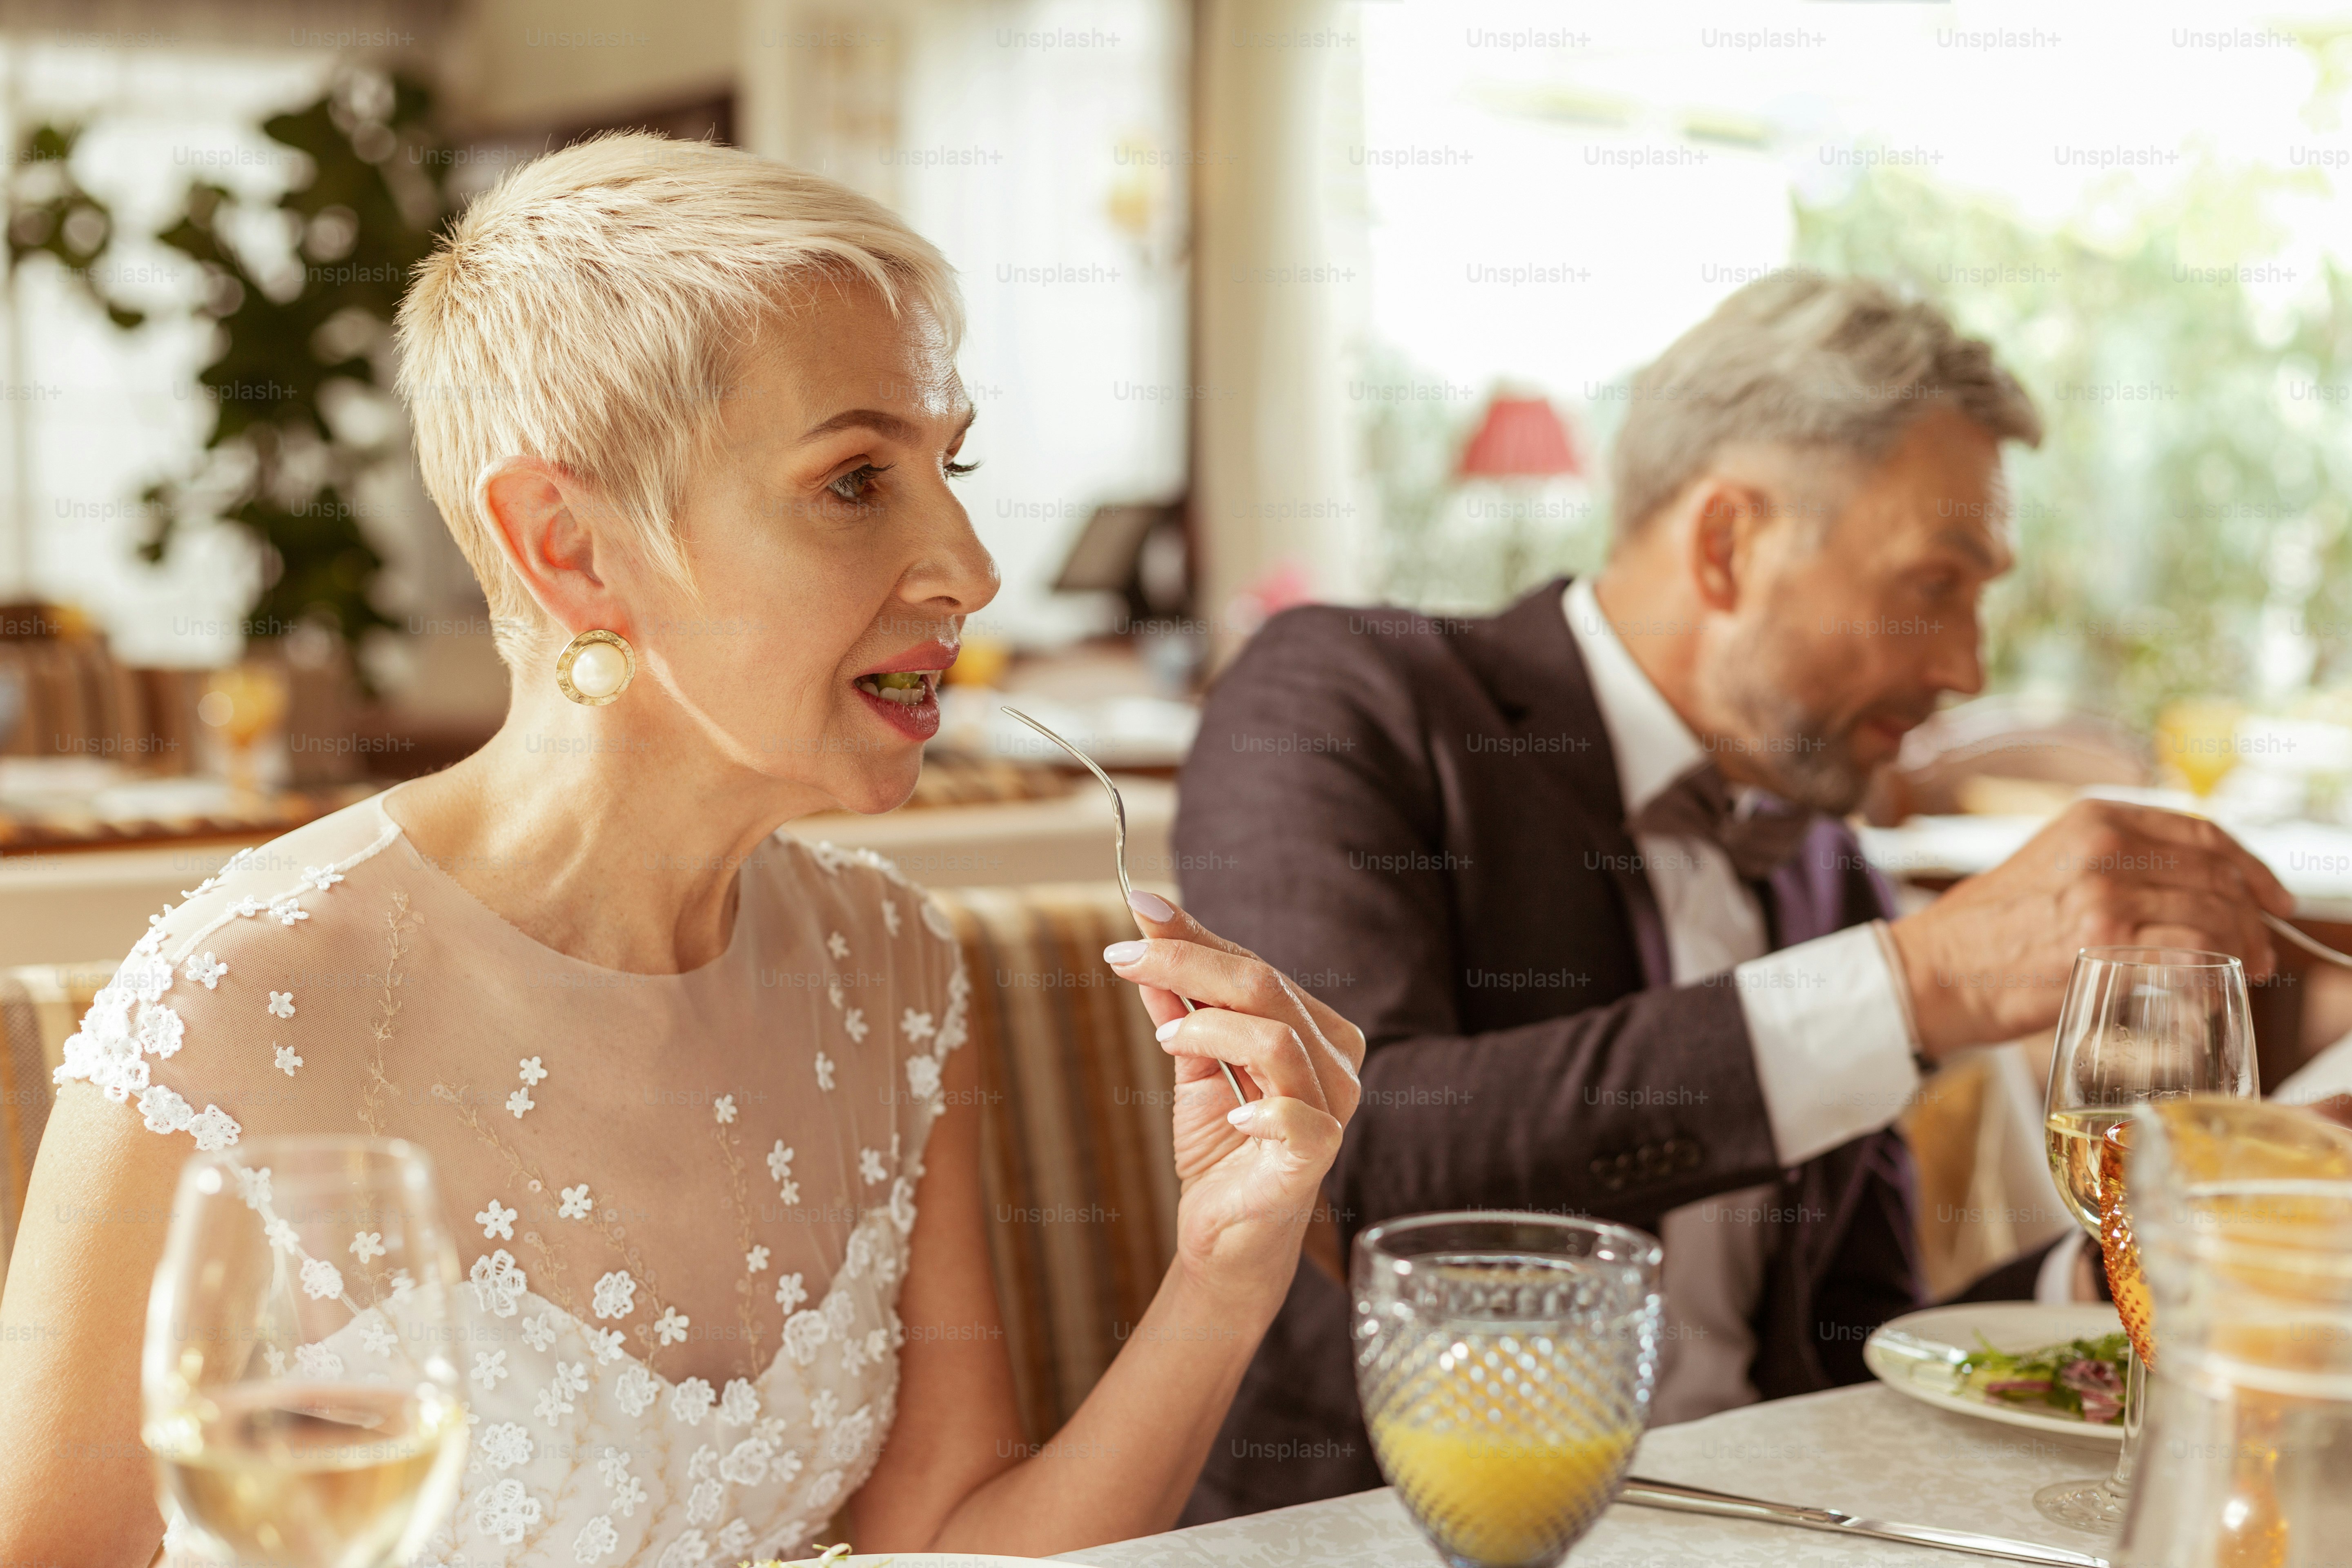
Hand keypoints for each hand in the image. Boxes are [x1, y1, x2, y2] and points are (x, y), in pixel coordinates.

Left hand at [1104, 891, 1364, 1308]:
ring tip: (1165, 1036)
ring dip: (1209, 1026)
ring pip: (1277, 1039)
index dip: (1194, 936)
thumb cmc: (1219, 1144)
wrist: (1226, 1234)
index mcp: (1314, 1032)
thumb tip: (1146, 932)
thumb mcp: (1192, 1061)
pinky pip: (1300, 1121)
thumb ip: (1178, 999)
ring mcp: (1330, 1112)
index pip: (1255, 967)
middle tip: (1123, 958)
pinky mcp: (1315, 1159)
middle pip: (1264, 987)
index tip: (1137, 906)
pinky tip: (1232, 1112)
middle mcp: (1333, 1064)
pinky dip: (1264, 1109)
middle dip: (1186, 962)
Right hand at [1887, 799, 2291, 1053]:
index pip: (2201, 830)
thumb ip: (2113, 864)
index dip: (2251, 865)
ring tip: (2249, 970)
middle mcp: (2104, 846)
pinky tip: (2210, 991)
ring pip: (2213, 914)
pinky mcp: (2103, 944)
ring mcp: (2105, 894)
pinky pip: (2190, 954)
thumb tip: (2188, 889)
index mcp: (2093, 819)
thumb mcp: (2051, 865)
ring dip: (2245, 948)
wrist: (1934, 969)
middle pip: (2217, 874)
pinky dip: (2213, 976)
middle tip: (2266, 947)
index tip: (2274, 896)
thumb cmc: (1988, 930)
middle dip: (2255, 916)